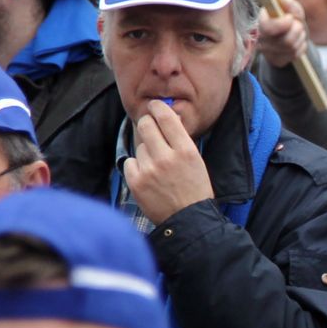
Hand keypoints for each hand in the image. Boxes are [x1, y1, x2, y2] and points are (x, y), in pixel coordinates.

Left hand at [121, 101, 213, 224]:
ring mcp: (149, 170)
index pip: (165, 117)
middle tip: (150, 130)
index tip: (154, 106)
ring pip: (139, 146)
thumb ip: (181, 141)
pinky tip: (148, 177)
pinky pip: (130, 162)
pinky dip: (137, 167)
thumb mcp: (197, 162)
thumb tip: (165, 119)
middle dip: (147, 124)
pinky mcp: (136, 182)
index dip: (157, 108)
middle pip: (146, 125)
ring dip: (145, 152)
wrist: (189, 221)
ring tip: (157, 167)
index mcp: (186, 151)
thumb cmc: (195, 191)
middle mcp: (166, 157)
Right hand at [256, 0, 308, 69]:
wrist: (291, 34)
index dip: (283, 24)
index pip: (268, 28)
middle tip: (298, 24)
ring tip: (298, 31)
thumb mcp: (291, 8)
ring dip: (300, 37)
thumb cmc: (289, 18)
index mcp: (261, 22)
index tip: (291, 18)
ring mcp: (268, 52)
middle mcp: (261, 39)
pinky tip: (297, 41)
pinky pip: (296, 55)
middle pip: (285, 41)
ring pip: (292, 48)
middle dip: (297, 31)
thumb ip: (287, 2)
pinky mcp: (277, 61)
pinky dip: (301, 46)